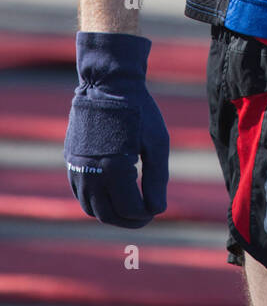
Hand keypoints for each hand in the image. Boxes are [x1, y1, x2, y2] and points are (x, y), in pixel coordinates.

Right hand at [63, 31, 169, 226]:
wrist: (107, 85)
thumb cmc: (138, 111)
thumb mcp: (157, 142)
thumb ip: (157, 178)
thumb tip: (158, 209)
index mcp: (114, 168)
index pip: (130, 209)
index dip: (146, 213)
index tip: (157, 207)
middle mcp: (91, 172)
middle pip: (108, 215)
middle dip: (129, 220)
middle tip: (146, 215)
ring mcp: (76, 168)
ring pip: (90, 208)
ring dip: (111, 215)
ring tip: (130, 209)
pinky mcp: (70, 161)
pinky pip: (80, 193)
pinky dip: (96, 202)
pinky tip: (112, 196)